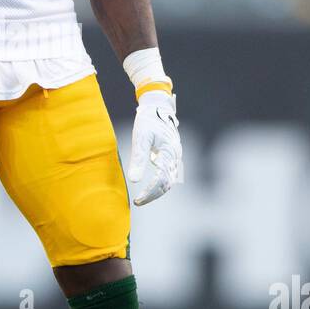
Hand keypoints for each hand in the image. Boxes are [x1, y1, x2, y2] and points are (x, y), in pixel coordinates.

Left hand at [127, 90, 182, 205]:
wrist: (157, 106)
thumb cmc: (148, 120)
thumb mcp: (140, 138)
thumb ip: (138, 159)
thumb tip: (134, 180)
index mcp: (169, 152)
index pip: (161, 180)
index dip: (150, 192)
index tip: (137, 200)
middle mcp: (175, 156)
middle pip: (167, 183)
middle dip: (153, 195)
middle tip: (138, 202)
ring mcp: (174, 156)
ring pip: (169, 180)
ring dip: (157, 191)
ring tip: (142, 198)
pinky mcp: (170, 155)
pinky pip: (167, 174)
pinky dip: (159, 183)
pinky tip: (148, 188)